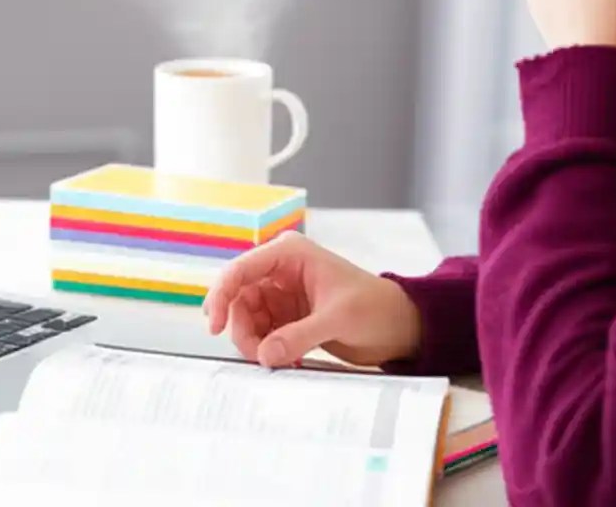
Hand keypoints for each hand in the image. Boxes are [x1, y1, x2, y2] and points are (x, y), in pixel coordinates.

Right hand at [203, 232, 422, 368]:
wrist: (401, 327)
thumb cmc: (377, 308)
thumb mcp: (338, 319)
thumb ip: (299, 336)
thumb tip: (265, 354)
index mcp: (289, 255)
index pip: (240, 270)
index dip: (221, 295)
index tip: (214, 326)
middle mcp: (279, 271)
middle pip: (238, 299)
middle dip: (241, 329)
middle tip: (257, 356)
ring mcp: (280, 295)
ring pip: (246, 319)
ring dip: (253, 342)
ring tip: (277, 361)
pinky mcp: (286, 317)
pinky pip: (261, 333)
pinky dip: (266, 349)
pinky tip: (285, 360)